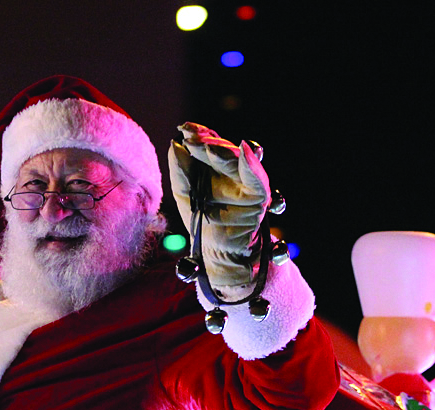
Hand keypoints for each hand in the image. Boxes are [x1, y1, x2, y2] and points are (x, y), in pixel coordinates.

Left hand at [168, 122, 270, 296]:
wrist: (218, 256)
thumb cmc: (203, 224)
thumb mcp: (184, 194)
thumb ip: (180, 170)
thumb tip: (176, 144)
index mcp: (217, 167)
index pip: (210, 144)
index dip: (199, 133)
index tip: (184, 128)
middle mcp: (234, 171)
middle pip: (223, 148)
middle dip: (207, 141)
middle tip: (191, 136)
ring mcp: (248, 182)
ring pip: (238, 158)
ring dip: (223, 150)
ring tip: (208, 146)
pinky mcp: (258, 196)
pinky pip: (256, 177)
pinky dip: (252, 163)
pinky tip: (244, 148)